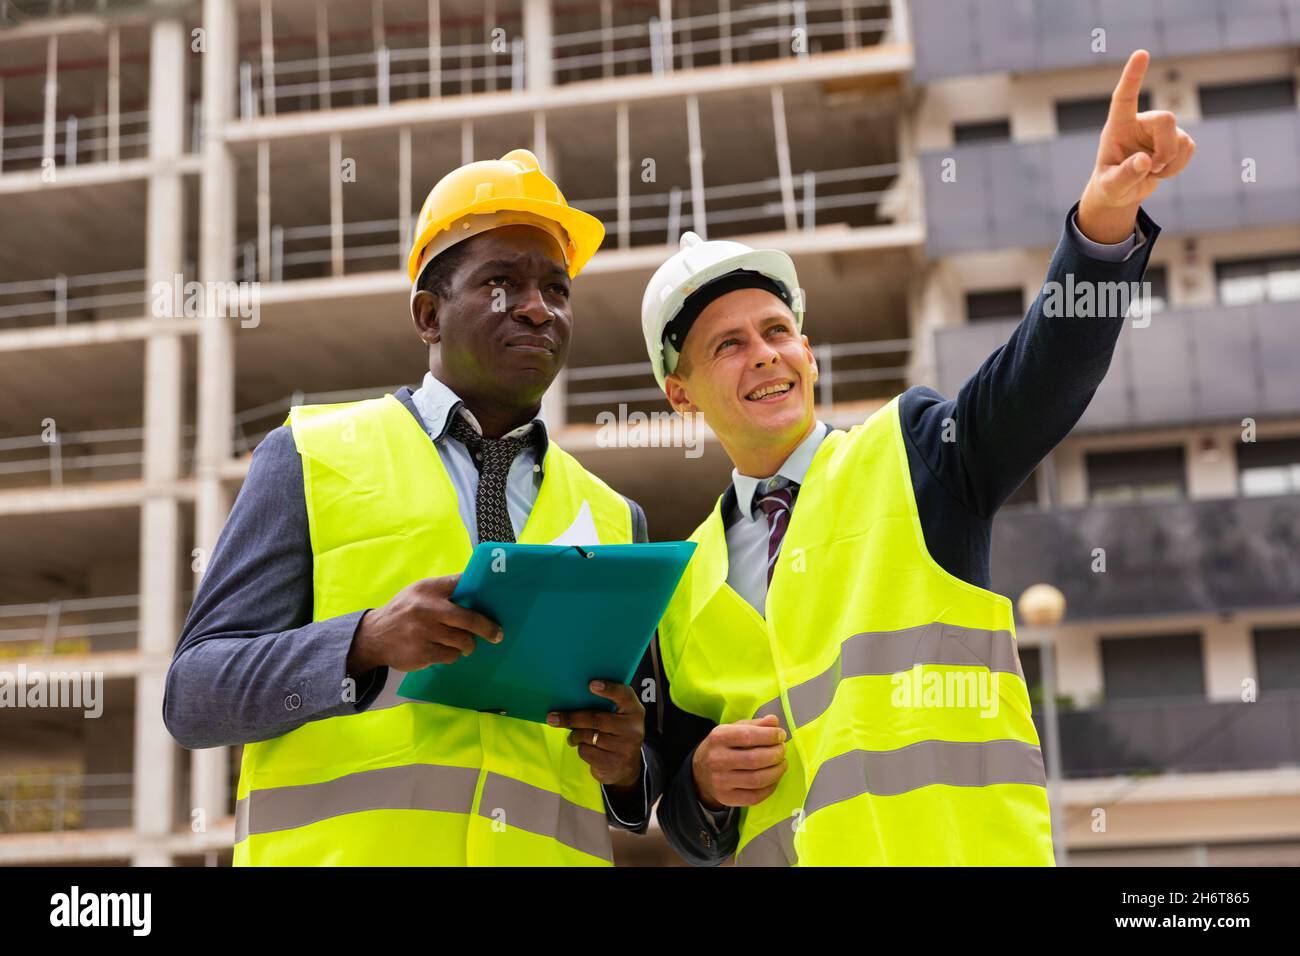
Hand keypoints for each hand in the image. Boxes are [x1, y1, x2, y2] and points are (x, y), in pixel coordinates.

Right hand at [347, 574, 501, 673]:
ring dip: (467, 645)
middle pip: (469, 619)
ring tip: (465, 644)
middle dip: (487, 629)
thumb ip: (443, 590)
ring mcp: (424, 633)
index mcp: (427, 589)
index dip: (480, 588)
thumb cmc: (403, 612)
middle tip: (497, 634)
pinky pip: (450, 656)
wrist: (373, 637)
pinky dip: (452, 654)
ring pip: (462, 641)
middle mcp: (427, 609)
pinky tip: (445, 650)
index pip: (461, 583)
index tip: (497, 596)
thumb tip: (475, 589)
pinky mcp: (422, 653)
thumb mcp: (418, 592)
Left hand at [549, 680, 645, 788]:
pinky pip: (586, 751)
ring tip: (573, 736)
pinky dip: (581, 749)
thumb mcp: (618, 718)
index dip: (609, 689)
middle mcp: (633, 728)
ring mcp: (624, 747)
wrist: (626, 767)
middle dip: (571, 717)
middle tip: (552, 717)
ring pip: (588, 736)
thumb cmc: (616, 734)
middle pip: (596, 718)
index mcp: (634, 711)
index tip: (591, 684)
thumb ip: (606, 706)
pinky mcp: (612, 763)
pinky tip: (586, 748)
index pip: (624, 695)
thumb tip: (572, 696)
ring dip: (575, 736)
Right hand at [693, 714, 787, 808]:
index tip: (781, 735)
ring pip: (757, 780)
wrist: (700, 772)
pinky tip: (774, 779)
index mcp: (718, 737)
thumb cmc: (722, 747)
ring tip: (782, 763)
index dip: (770, 736)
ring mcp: (720, 781)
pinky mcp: (727, 798)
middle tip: (782, 750)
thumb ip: (755, 725)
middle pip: (754, 759)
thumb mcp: (733, 730)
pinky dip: (770, 787)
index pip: (748, 736)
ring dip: (777, 771)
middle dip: (776, 754)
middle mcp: (717, 760)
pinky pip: (755, 796)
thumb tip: (774, 721)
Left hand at [1077, 49, 1195, 242]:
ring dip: (1170, 163)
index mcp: (1118, 126)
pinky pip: (1189, 148)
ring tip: (1151, 172)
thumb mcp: (1111, 186)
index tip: (1141, 53)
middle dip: (1165, 149)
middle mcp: (1141, 122)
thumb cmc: (1110, 185)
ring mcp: (1160, 130)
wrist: (1122, 192)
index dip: (1133, 76)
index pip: (1125, 97)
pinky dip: (1178, 166)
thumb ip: (1124, 175)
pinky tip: (1162, 171)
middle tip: (1152, 169)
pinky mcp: (1176, 139)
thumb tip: (1145, 160)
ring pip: (1180, 138)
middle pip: (1167, 119)